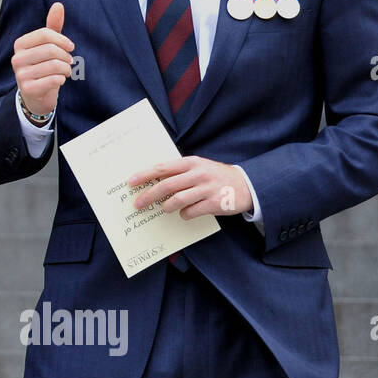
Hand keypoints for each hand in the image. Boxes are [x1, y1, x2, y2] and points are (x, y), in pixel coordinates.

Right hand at [11, 2, 73, 115]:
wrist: (35, 95)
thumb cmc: (43, 65)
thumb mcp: (47, 45)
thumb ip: (53, 26)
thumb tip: (58, 5)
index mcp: (20, 44)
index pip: (45, 34)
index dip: (62, 39)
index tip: (70, 46)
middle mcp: (17, 58)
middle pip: (51, 50)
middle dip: (66, 56)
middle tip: (69, 62)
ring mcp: (20, 74)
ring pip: (54, 65)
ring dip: (66, 69)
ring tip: (65, 71)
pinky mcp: (28, 89)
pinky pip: (53, 80)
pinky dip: (61, 80)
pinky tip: (59, 81)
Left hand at [129, 156, 250, 218]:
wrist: (246, 185)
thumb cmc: (215, 176)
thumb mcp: (199, 167)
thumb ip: (179, 172)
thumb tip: (153, 180)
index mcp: (191, 163)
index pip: (162, 168)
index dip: (144, 175)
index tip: (131, 182)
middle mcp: (198, 174)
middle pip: (166, 185)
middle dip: (149, 196)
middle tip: (138, 204)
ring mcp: (206, 189)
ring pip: (177, 200)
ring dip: (166, 206)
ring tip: (164, 208)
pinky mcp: (214, 203)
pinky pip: (190, 212)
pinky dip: (184, 214)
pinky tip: (184, 213)